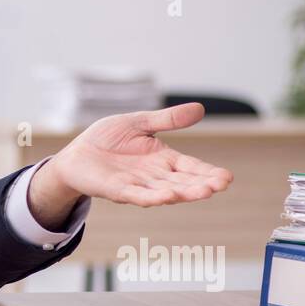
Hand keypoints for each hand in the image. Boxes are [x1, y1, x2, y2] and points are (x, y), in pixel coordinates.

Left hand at [28, 102, 233, 225]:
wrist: (77, 152)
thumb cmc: (108, 139)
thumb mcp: (140, 123)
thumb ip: (168, 120)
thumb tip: (200, 109)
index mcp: (162, 159)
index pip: (190, 167)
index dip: (208, 173)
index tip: (227, 177)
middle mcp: (154, 175)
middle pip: (183, 182)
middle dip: (201, 185)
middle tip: (220, 185)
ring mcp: (136, 185)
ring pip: (164, 191)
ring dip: (183, 193)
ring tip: (202, 193)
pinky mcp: (116, 190)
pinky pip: (136, 195)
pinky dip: (152, 196)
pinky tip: (167, 196)